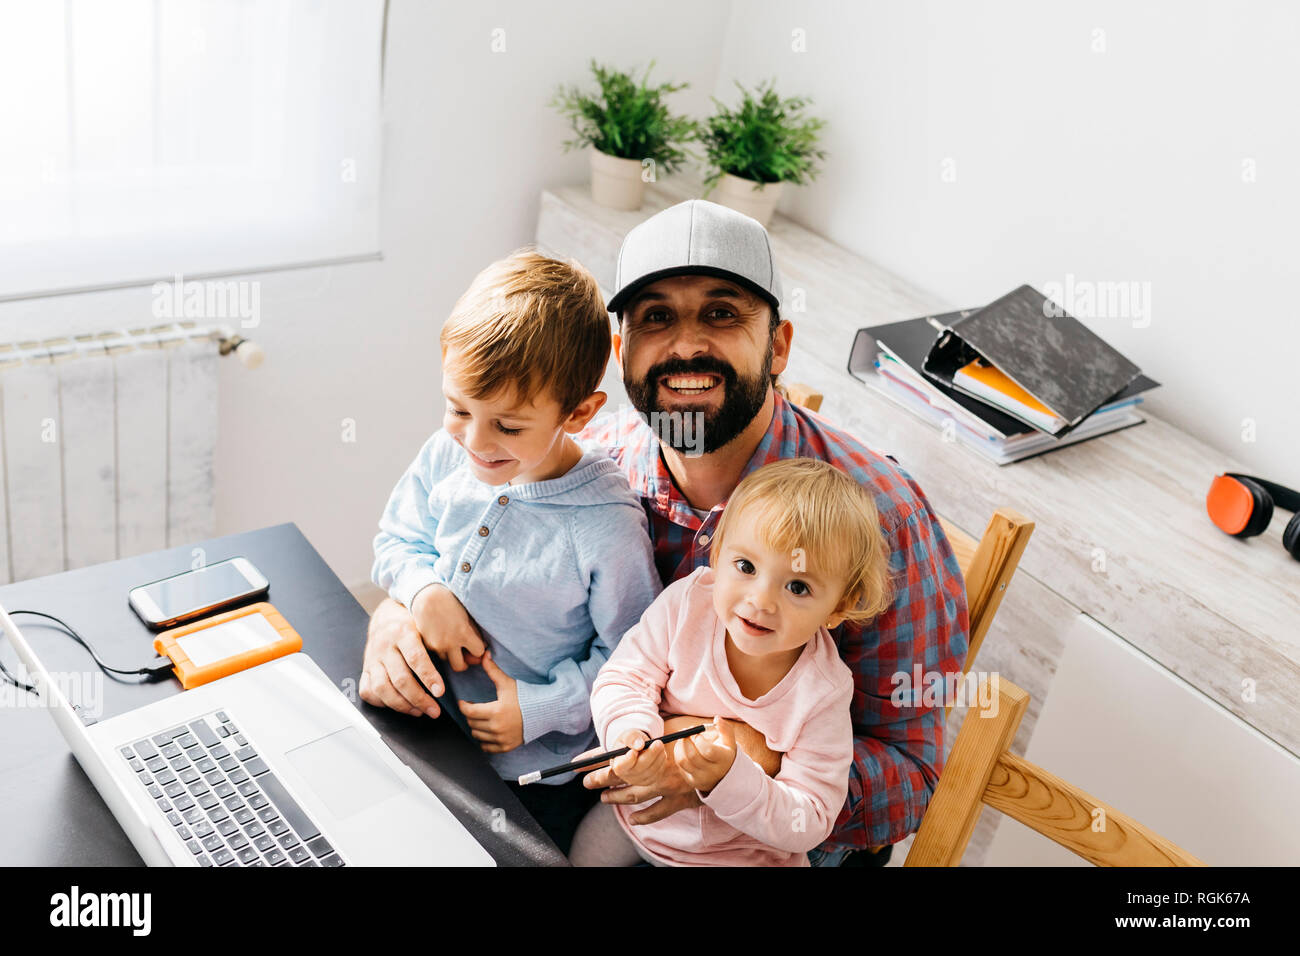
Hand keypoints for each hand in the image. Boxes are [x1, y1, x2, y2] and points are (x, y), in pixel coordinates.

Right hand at [360, 598, 445, 718]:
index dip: (428, 677)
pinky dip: (382, 703)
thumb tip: (475, 658)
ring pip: (382, 688)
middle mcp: (384, 645)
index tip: (441, 692)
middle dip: (419, 699)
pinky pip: (368, 691)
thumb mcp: (426, 623)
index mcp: (403, 632)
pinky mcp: (365, 668)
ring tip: (419, 711)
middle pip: (400, 678)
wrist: (384, 614)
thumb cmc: (413, 622)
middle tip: (434, 711)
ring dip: (402, 705)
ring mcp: (372, 658)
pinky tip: (399, 705)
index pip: (416, 657)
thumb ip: (442, 641)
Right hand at [412, 584, 486, 671]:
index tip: (476, 643)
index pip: (478, 652)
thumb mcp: (467, 615)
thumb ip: (475, 633)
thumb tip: (481, 649)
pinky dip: (439, 650)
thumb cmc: (450, 602)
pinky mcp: (426, 645)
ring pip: (446, 660)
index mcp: (463, 633)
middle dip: (464, 661)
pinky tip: (440, 638)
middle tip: (464, 653)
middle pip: (460, 666)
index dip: (478, 648)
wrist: (425, 596)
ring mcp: (436, 645)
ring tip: (451, 642)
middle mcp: (449, 642)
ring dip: (450, 655)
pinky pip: (435, 654)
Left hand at [457, 651, 523, 753]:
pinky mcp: (506, 746)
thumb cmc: (526, 696)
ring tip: (482, 719)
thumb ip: (493, 670)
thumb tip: (484, 655)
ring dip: (476, 727)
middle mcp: (497, 727)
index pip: (469, 712)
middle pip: (471, 723)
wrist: (544, 712)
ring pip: (477, 735)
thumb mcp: (507, 683)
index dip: (463, 706)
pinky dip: (484, 740)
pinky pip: (486, 747)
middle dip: (471, 715)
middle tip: (474, 709)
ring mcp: (501, 739)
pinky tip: (488, 730)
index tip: (464, 702)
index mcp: (496, 711)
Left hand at [582, 732, 702, 824]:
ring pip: (635, 797)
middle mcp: (657, 773)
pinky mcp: (678, 800)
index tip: (580, 765)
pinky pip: (657, 812)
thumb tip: (632, 741)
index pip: (619, 758)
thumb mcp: (680, 729)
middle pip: (622, 779)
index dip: (599, 761)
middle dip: (602, 780)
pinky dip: (644, 817)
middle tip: (586, 783)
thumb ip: (653, 733)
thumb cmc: (703, 740)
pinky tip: (634, 820)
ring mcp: (666, 789)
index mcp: (655, 753)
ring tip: (604, 798)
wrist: (727, 763)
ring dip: (617, 797)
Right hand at [608, 731, 667, 787]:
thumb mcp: (627, 736)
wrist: (636, 750)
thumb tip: (639, 745)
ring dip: (658, 756)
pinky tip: (661, 752)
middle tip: (658, 742)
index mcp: (618, 764)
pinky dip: (661, 761)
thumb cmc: (630, 742)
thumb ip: (631, 738)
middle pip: (640, 768)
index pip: (621, 766)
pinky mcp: (650, 780)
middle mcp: (627, 775)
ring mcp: (639, 780)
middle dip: (651, 754)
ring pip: (651, 770)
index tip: (635, 750)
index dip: (628, 760)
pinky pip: (658, 772)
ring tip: (659, 743)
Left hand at [674, 717, 737, 795]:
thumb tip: (717, 719)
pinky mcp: (691, 780)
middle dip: (686, 740)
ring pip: (683, 760)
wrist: (724, 774)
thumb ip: (725, 728)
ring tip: (683, 737)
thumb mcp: (729, 741)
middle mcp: (712, 772)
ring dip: (680, 745)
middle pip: (692, 756)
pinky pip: (680, 765)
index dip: (698, 738)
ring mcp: (701, 778)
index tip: (697, 731)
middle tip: (686, 731)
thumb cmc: (724, 752)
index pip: (708, 750)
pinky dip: (678, 752)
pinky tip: (683, 746)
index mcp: (723, 760)